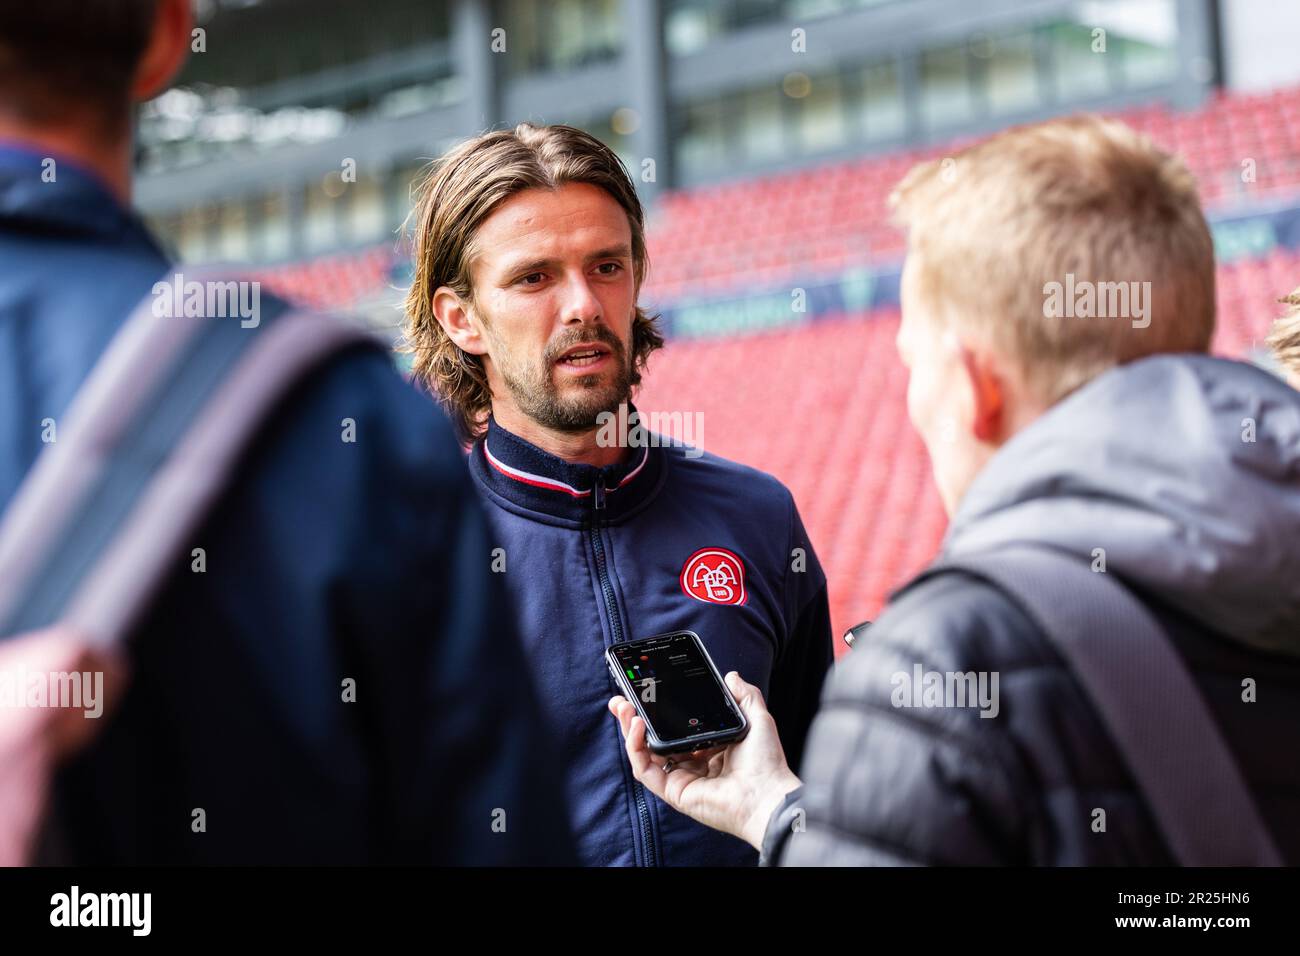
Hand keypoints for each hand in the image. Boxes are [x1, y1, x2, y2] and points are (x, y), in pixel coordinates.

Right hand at [607, 671, 801, 850]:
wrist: (767, 795)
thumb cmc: (767, 763)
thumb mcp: (756, 718)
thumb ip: (744, 695)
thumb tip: (731, 676)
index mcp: (711, 748)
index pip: (676, 728)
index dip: (660, 712)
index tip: (647, 693)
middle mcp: (694, 764)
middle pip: (655, 740)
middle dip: (634, 719)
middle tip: (623, 699)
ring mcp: (681, 778)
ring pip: (645, 753)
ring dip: (629, 730)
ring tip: (624, 707)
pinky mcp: (673, 791)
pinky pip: (645, 770)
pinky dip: (635, 747)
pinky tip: (637, 725)